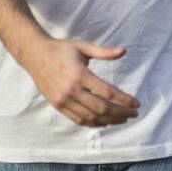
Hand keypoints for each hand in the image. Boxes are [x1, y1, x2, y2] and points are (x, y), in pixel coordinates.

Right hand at [20, 37, 140, 125]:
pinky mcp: (58, 105)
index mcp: (79, 75)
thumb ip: (104, 52)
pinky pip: (78, 119)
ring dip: (109, 121)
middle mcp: (71, 90)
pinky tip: (105, 122)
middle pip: (101, 108)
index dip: (124, 100)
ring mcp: (63, 100)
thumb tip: (123, 51)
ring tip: (123, 119)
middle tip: (134, 114)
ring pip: (91, 117)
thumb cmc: (61, 49)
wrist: (34, 54)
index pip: (108, 92)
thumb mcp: (83, 47)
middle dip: (121, 113)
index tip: (136, 104)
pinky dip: (93, 124)